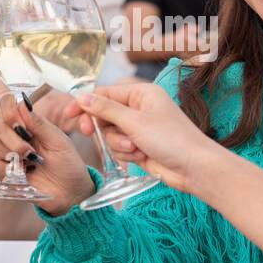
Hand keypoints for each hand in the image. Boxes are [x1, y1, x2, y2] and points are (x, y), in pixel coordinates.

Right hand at [0, 74, 93, 216]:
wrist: (70, 192)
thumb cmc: (69, 164)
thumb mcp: (59, 141)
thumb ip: (39, 123)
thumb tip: (23, 102)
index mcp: (29, 125)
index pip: (8, 107)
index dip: (8, 111)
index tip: (18, 122)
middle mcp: (16, 137)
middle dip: (13, 139)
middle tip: (31, 151)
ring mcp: (9, 155)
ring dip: (8, 152)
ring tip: (28, 162)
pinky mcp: (6, 173)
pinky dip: (9, 170)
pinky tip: (25, 174)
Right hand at [65, 83, 220, 195]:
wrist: (194, 168)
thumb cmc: (171, 139)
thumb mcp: (134, 122)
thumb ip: (106, 110)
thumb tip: (83, 97)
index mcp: (141, 93)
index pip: (104, 94)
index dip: (85, 103)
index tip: (68, 114)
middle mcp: (140, 108)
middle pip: (105, 114)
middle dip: (103, 128)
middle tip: (91, 134)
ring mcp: (141, 128)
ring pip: (112, 134)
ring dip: (119, 144)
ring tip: (136, 148)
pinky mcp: (141, 146)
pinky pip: (120, 148)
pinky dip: (127, 154)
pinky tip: (141, 157)